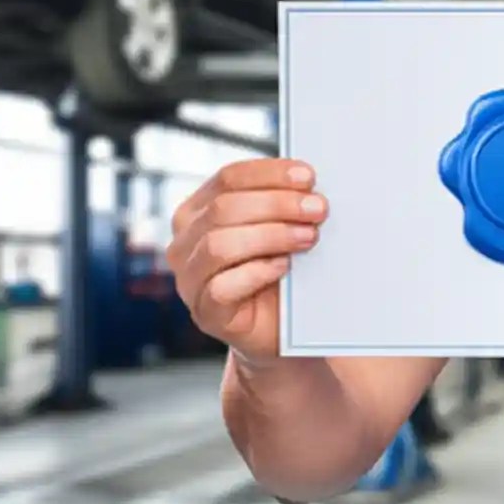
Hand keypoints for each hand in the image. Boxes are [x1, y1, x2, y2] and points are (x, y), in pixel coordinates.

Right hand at [165, 159, 327, 362]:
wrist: (277, 329)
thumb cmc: (276, 272)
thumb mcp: (276, 229)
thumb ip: (281, 204)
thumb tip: (309, 184)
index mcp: (198, 211)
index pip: (228, 178)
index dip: (269, 174)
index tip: (308, 176)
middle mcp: (185, 242)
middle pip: (224, 208)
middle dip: (276, 204)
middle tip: (317, 208)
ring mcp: (190, 279)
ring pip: (218, 245)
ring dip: (270, 236)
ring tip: (308, 237)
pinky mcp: (205, 312)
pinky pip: (221, 287)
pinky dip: (256, 272)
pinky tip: (283, 266)